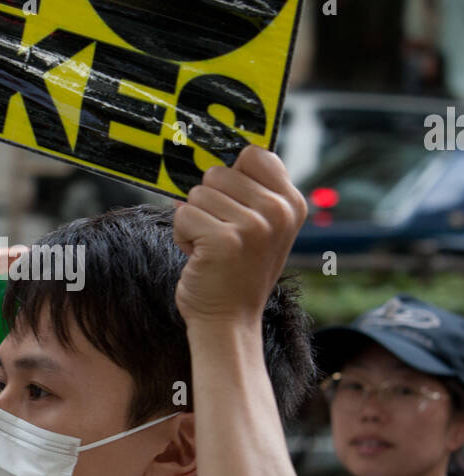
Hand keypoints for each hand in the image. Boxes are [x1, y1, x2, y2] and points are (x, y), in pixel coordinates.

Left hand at [172, 145, 305, 326]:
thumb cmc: (237, 270)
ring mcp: (253, 226)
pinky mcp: (224, 240)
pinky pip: (183, 215)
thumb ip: (249, 191)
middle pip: (218, 172)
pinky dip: (183, 236)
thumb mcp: (261, 227)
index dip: (232, 177)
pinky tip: (200, 257)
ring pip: (197, 194)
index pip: (253, 154)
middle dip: (208, 202)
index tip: (232, 204)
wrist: (229, 321)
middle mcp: (278, 211)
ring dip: (194, 221)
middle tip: (220, 235)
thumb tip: (209, 155)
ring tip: (211, 248)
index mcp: (291, 203)